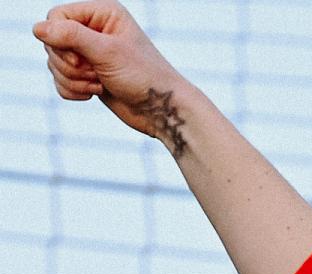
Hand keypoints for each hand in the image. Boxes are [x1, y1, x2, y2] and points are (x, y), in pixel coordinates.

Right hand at [34, 1, 189, 145]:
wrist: (163, 110)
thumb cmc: (144, 76)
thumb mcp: (107, 52)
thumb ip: (71, 36)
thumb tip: (37, 28)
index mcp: (102, 14)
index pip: (56, 16)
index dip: (59, 39)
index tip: (81, 58)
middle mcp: (94, 30)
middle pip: (51, 42)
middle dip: (69, 64)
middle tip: (95, 72)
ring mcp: (90, 54)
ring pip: (54, 64)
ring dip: (73, 79)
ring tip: (100, 84)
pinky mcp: (87, 75)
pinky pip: (60, 81)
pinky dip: (73, 90)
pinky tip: (97, 93)